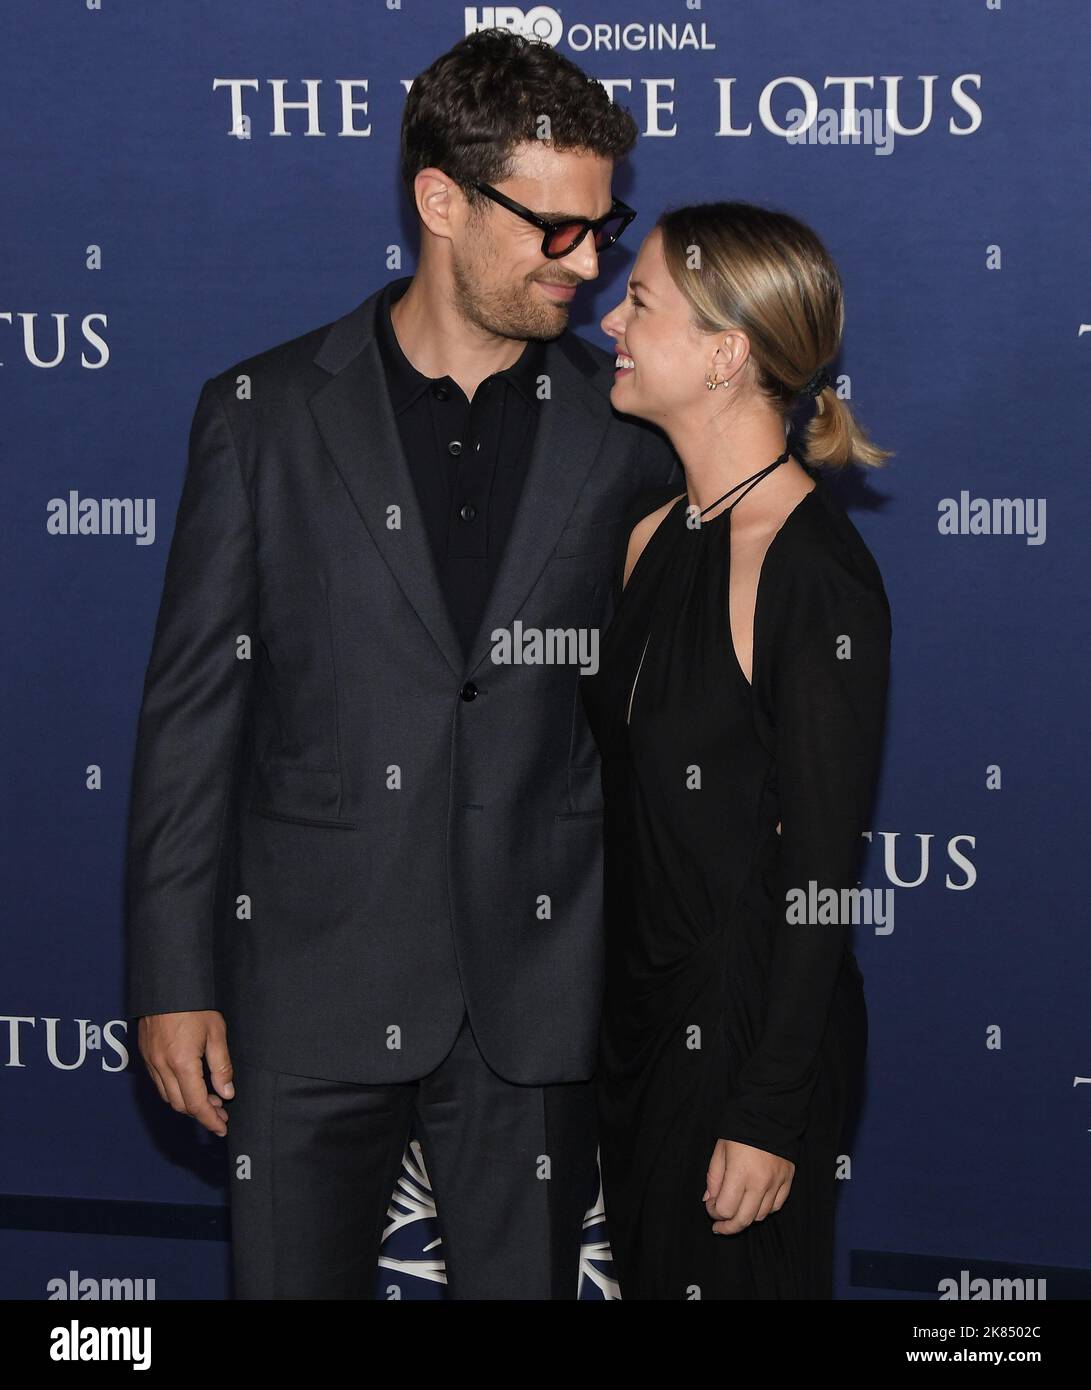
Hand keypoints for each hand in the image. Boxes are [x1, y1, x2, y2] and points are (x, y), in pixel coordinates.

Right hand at [138, 1011, 234, 1136]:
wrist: (167, 984)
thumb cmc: (194, 1005)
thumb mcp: (216, 1033)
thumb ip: (221, 1066)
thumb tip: (226, 1093)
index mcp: (182, 1063)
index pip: (196, 1104)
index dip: (210, 1120)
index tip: (221, 1127)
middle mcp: (162, 1066)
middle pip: (180, 1105)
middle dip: (201, 1113)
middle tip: (220, 1112)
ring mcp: (151, 1061)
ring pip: (167, 1096)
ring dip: (187, 1103)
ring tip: (209, 1099)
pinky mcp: (145, 1054)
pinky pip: (159, 1083)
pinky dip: (174, 1090)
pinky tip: (189, 1084)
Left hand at [703, 1138, 793, 1233]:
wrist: (769, 1112)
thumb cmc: (739, 1129)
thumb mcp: (720, 1149)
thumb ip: (714, 1177)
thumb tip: (709, 1200)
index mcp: (740, 1173)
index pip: (726, 1209)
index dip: (714, 1212)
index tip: (710, 1206)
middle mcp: (760, 1182)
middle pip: (744, 1219)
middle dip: (728, 1227)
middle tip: (719, 1226)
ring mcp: (776, 1183)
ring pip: (761, 1216)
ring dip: (746, 1217)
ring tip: (737, 1210)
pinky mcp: (788, 1180)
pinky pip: (776, 1206)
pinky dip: (764, 1209)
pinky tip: (755, 1203)